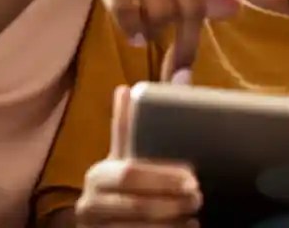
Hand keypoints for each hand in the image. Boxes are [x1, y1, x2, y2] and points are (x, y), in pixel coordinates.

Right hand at [76, 86, 201, 226]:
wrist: (106, 223)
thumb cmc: (127, 184)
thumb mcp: (131, 154)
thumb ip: (142, 121)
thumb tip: (170, 76)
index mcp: (99, 174)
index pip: (129, 172)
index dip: (162, 175)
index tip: (191, 176)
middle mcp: (90, 202)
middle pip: (136, 202)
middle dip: (171, 200)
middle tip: (198, 196)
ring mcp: (96, 226)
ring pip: (138, 226)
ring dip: (171, 222)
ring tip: (194, 216)